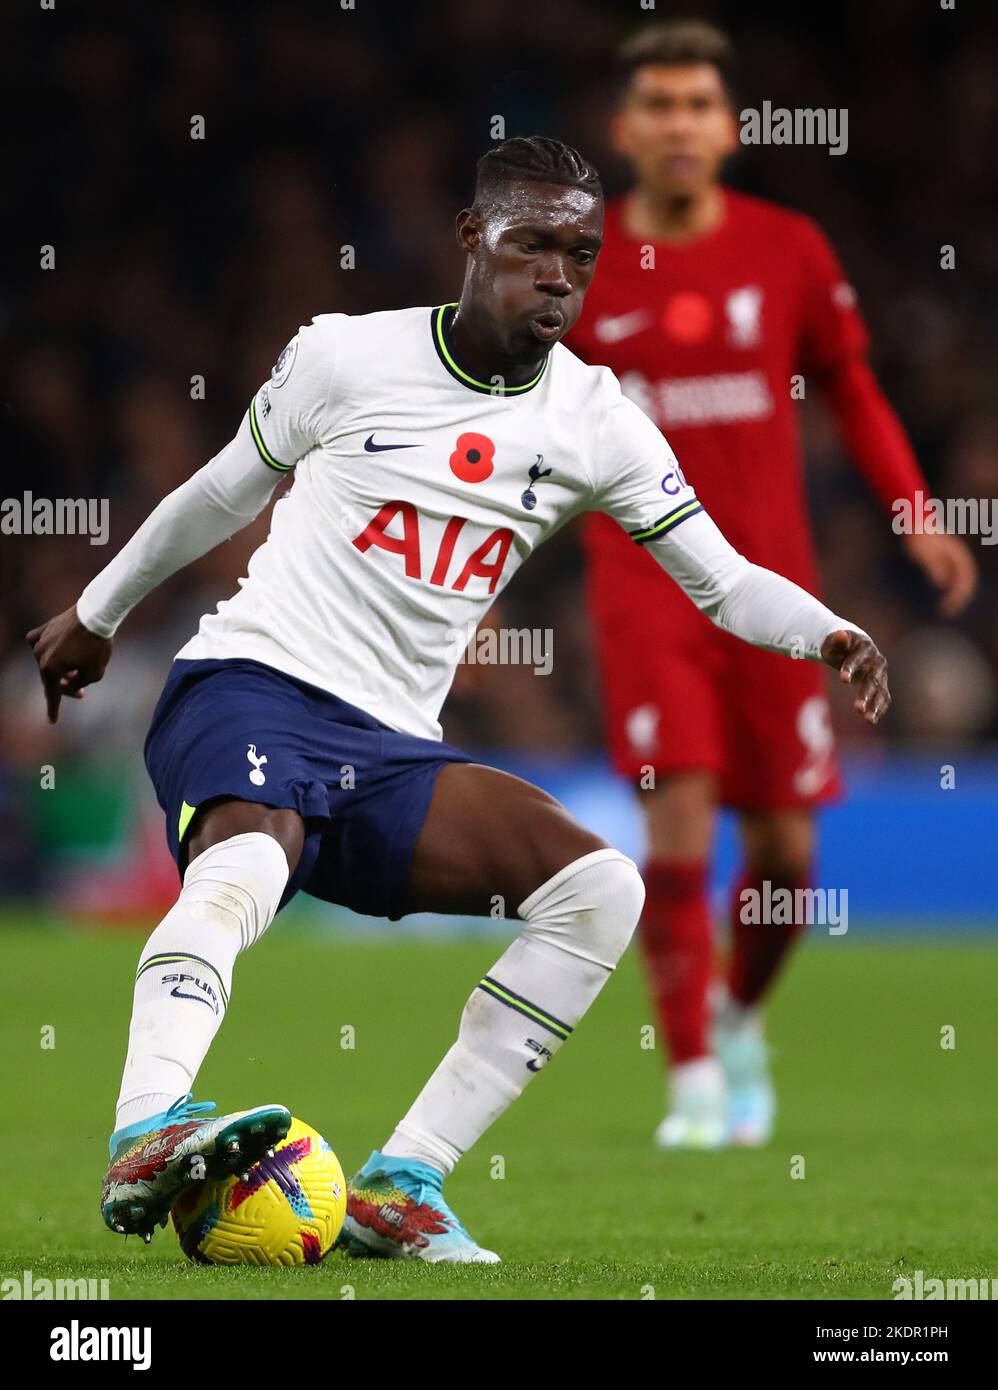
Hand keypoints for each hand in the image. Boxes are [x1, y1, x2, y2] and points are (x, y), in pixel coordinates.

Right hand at [26, 606, 112, 723]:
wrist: (97, 615)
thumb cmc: (97, 646)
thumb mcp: (94, 674)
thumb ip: (77, 684)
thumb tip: (65, 685)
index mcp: (50, 669)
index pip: (53, 694)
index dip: (54, 709)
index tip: (52, 721)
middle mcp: (39, 655)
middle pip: (50, 679)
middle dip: (65, 687)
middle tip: (81, 693)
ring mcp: (40, 641)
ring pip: (45, 662)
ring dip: (58, 669)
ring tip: (75, 671)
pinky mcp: (45, 628)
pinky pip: (37, 641)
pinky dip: (43, 649)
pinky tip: (50, 651)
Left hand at [821, 629, 890, 724]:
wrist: (851, 648)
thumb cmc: (838, 645)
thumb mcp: (832, 642)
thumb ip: (836, 640)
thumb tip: (841, 635)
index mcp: (865, 647)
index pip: (857, 658)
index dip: (850, 668)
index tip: (843, 679)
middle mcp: (877, 661)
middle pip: (872, 679)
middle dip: (865, 694)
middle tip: (857, 708)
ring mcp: (881, 674)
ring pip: (880, 691)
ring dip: (875, 705)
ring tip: (867, 719)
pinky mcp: (881, 685)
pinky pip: (883, 698)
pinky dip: (879, 709)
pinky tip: (871, 720)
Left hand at [902, 531, 977, 617]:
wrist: (914, 521)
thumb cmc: (919, 535)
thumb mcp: (923, 551)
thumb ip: (932, 565)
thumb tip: (941, 583)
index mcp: (957, 554)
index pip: (965, 578)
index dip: (959, 594)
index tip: (948, 605)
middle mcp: (958, 557)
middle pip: (965, 581)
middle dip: (959, 598)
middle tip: (948, 612)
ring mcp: (952, 559)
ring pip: (958, 581)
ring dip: (955, 595)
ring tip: (945, 608)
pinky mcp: (944, 561)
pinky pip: (950, 578)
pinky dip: (948, 589)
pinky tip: (940, 597)